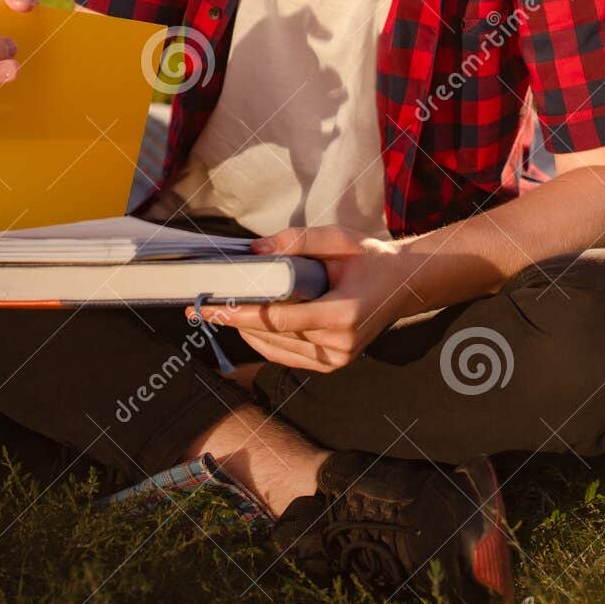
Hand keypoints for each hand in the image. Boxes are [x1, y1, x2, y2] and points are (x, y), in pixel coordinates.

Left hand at [190, 226, 413, 372]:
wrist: (404, 285)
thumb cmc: (371, 259)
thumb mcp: (339, 239)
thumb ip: (297, 242)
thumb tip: (253, 251)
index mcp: (343, 314)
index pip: (279, 319)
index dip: (240, 313)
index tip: (211, 305)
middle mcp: (339, 344)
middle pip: (272, 337)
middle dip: (234, 320)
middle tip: (200, 307)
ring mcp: (337, 358)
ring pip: (276, 350)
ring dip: (245, 332)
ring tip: (217, 313)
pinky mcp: (333, 363)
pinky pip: (288, 356)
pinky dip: (264, 341)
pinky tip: (246, 325)